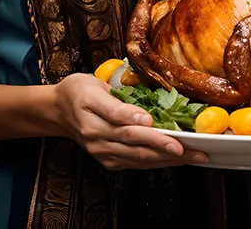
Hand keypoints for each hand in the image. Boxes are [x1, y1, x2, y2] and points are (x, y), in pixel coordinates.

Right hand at [53, 73, 208, 169]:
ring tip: (191, 157)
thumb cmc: (79, 91)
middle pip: (135, 146)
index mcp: (93, 116)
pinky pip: (135, 163)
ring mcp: (103, 153)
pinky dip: (156, 162)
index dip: (143, 127)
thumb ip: (116, 102)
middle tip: (191, 150)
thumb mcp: (92, 86)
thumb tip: (143, 115)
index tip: (161, 126)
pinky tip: (174, 159)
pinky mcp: (108, 160)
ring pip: (138, 159)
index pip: (123, 123)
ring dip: (166, 160)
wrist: (58, 110)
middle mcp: (98, 139)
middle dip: (165, 149)